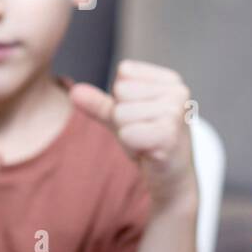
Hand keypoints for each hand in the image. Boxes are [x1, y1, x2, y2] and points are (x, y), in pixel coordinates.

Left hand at [69, 60, 198, 209]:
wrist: (170, 178)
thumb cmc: (148, 143)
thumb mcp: (121, 118)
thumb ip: (99, 103)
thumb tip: (74, 91)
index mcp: (170, 80)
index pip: (124, 73)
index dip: (123, 99)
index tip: (142, 118)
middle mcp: (178, 92)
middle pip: (121, 91)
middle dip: (124, 118)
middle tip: (144, 134)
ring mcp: (176, 113)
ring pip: (121, 113)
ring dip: (128, 134)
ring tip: (146, 143)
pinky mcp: (169, 135)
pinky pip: (127, 133)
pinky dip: (132, 146)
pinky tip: (149, 152)